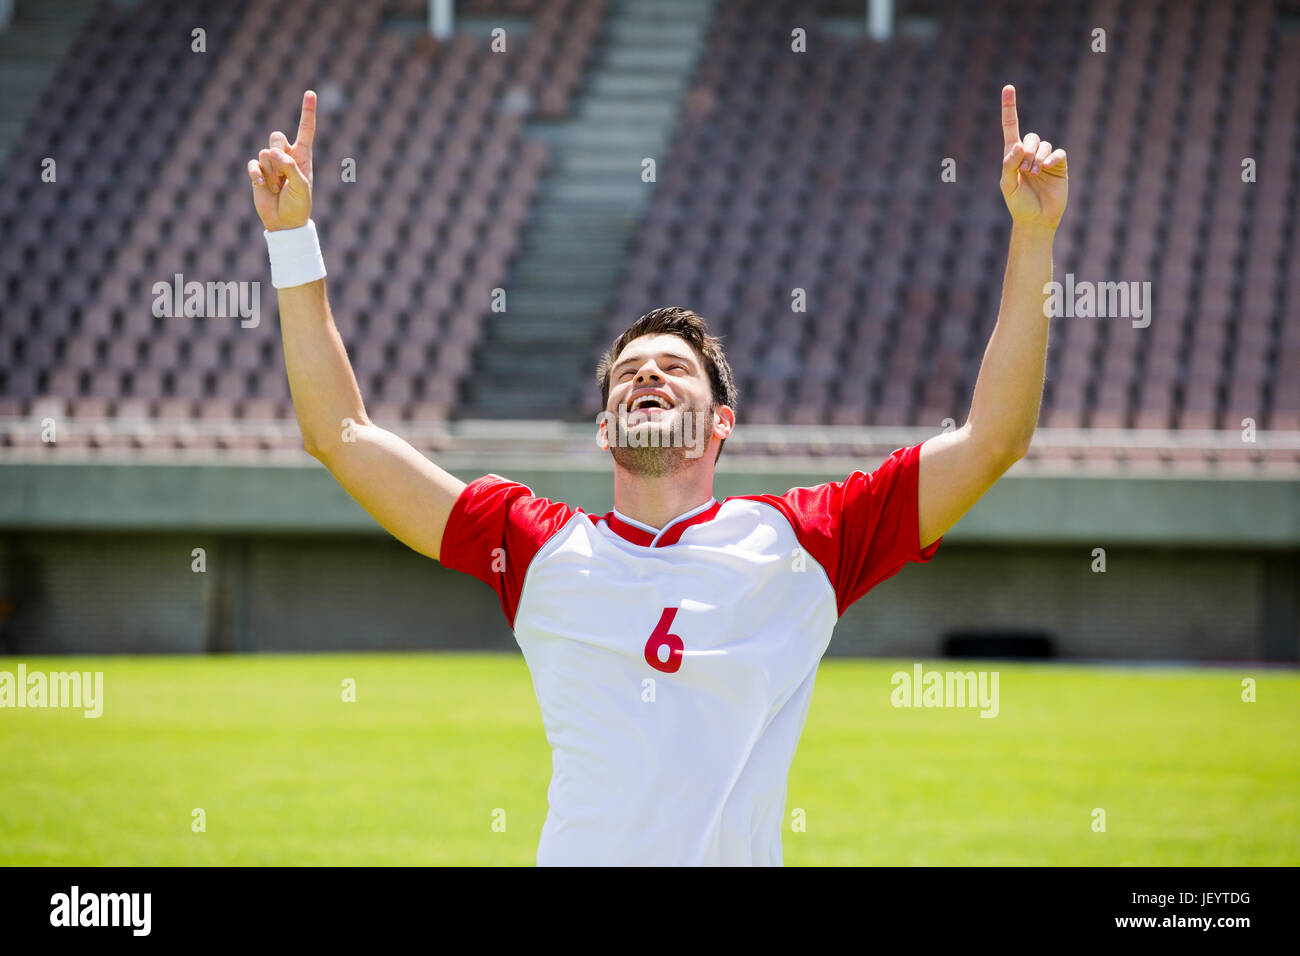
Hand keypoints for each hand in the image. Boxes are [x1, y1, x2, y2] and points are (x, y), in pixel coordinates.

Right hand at [248, 90, 316, 230]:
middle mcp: (287, 156)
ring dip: (271, 172)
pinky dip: (257, 175)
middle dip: (278, 152)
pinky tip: (263, 186)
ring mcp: (271, 164)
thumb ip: (290, 167)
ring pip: (264, 152)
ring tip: (278, 187)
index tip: (310, 93)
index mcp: (303, 156)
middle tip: (283, 174)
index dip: (307, 111)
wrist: (284, 223)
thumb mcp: (301, 187)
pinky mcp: (258, 172)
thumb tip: (272, 153)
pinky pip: (253, 164)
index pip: (306, 130)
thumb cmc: (299, 205)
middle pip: (277, 136)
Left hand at [999, 85, 1066, 231]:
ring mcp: (1045, 158)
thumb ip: (1009, 165)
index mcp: (1012, 155)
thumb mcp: (1007, 185)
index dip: (1009, 107)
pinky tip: (1047, 168)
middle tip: (1025, 171)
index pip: (1010, 126)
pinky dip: (1052, 158)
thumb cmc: (1018, 204)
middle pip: (1030, 137)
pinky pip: (1058, 152)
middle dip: (1027, 152)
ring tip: (1035, 174)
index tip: (1008, 88)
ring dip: (1038, 158)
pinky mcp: (1059, 165)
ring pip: (1044, 144)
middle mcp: (1029, 153)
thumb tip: (1018, 145)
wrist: (1037, 219)